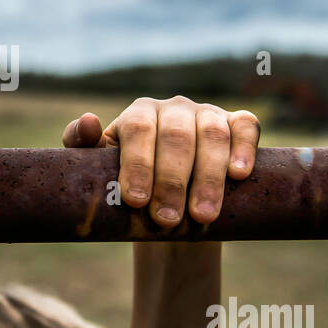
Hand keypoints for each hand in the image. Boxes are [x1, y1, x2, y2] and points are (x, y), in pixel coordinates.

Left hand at [62, 96, 259, 227]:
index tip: (135, 201)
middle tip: (167, 219)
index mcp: (139, 114)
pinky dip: (244, 147)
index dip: (138, 164)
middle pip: (176, 136)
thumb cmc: (128, 181)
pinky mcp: (237, 124)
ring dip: (208, 177)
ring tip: (201, 215)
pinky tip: (238, 175)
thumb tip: (88, 122)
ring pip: (212, 135)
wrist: (168, 199)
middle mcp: (173, 108)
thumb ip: (82, 145)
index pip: (138, 130)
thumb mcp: (98, 168)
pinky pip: (246, 127)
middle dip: (171, 181)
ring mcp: (207, 114)